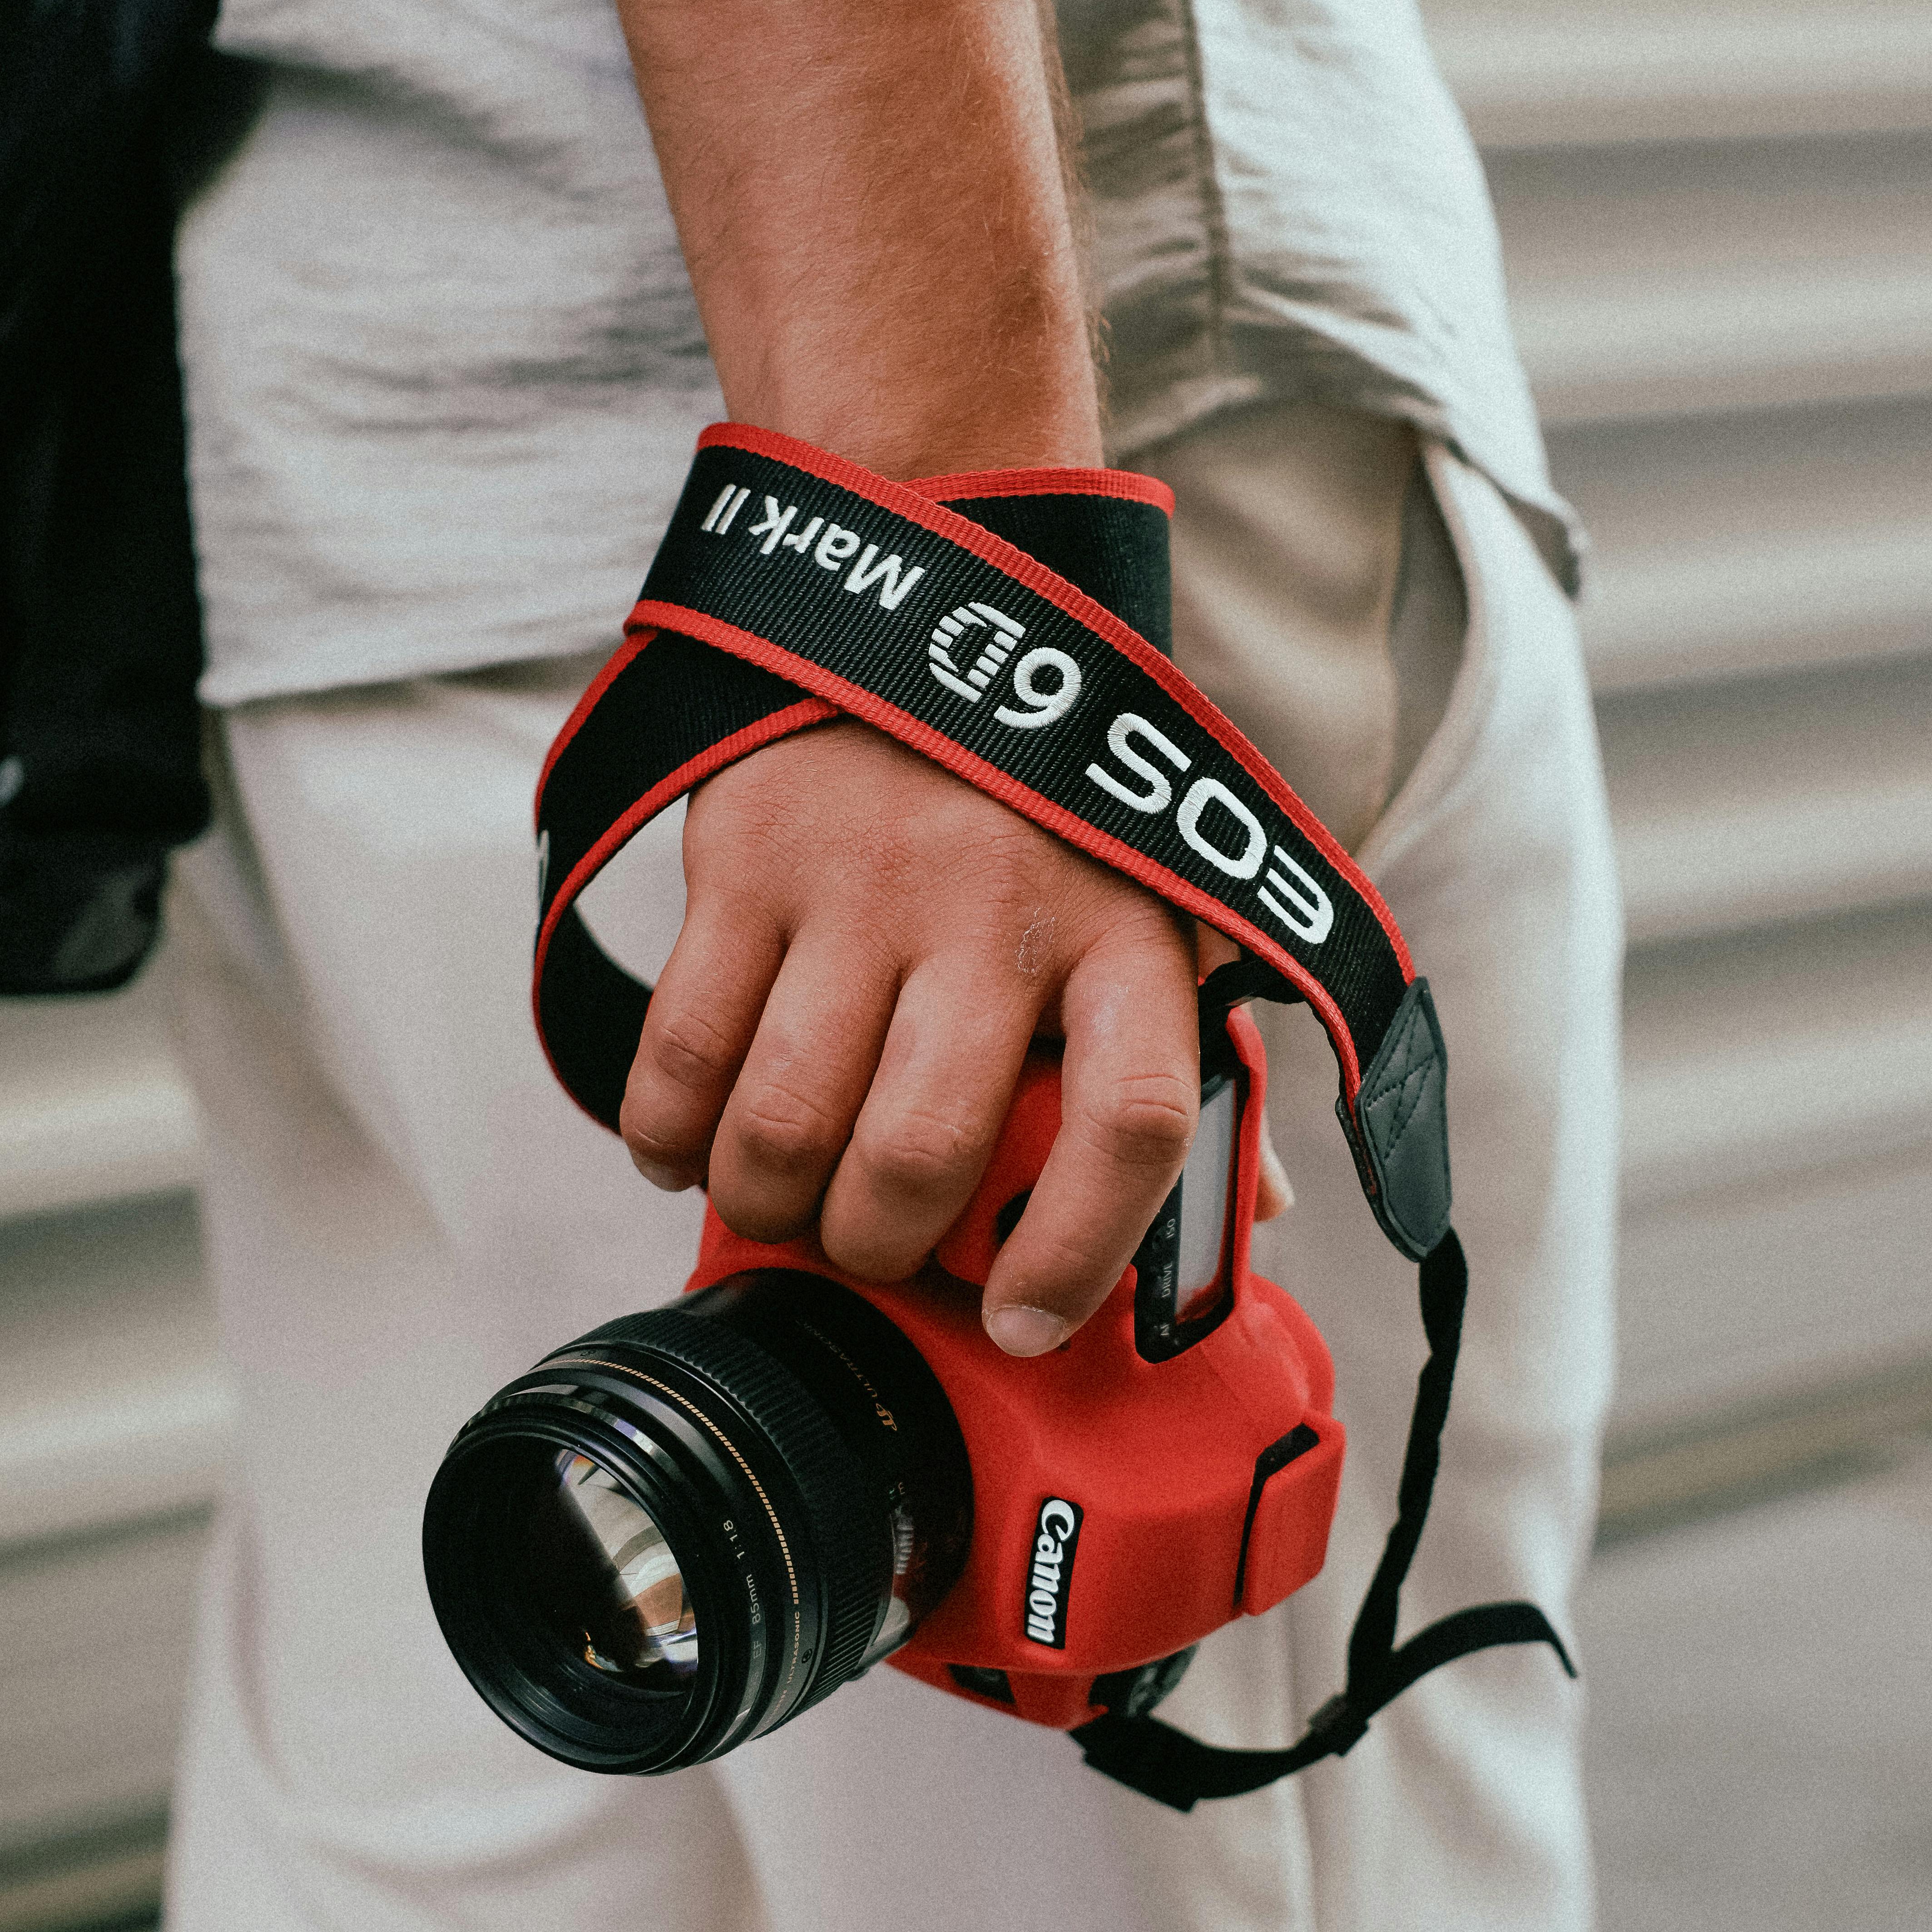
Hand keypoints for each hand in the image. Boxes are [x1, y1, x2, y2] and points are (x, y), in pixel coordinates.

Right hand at [621, 718, 1202, 1353]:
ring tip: (778, 1203)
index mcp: (1131, 932)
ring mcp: (867, 878)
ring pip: (791, 1121)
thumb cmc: (1049, 808)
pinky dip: (669, 1133)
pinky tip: (683, 1148)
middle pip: (926, 1149)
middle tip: (870, 1244)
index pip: (1135, 1121)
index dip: (1078, 1250)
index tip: (1023, 1324)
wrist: (923, 607)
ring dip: (769, 1203)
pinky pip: (688, 1046)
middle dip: (879, 1243)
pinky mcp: (751, 854)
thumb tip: (1261, 1215)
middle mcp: (1003, 906)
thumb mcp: (1152, 904)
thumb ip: (1198, 1053)